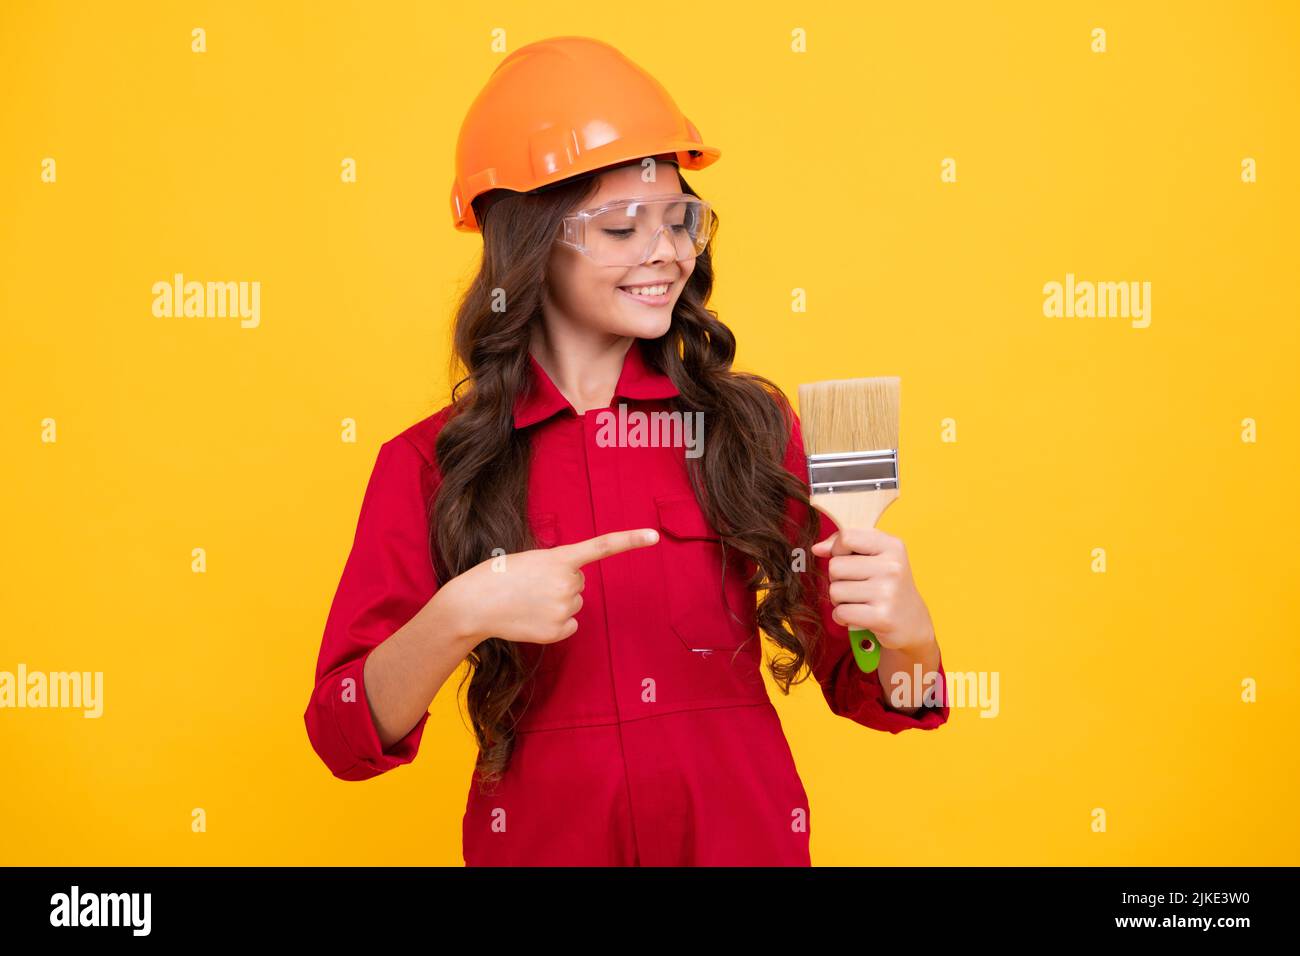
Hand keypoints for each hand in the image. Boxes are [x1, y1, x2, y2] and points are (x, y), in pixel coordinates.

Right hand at [440, 528, 659, 647]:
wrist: (474, 605)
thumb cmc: (497, 577)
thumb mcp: (529, 560)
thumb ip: (556, 568)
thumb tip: (572, 589)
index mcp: (560, 559)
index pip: (602, 547)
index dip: (630, 540)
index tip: (653, 536)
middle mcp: (568, 583)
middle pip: (578, 582)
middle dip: (560, 583)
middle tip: (531, 585)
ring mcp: (565, 608)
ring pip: (573, 603)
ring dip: (555, 602)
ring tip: (527, 601)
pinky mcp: (559, 631)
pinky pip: (569, 624)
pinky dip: (555, 623)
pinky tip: (532, 618)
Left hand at [810, 527, 934, 653]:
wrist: (912, 623)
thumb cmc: (887, 585)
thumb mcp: (875, 556)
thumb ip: (844, 545)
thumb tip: (817, 548)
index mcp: (892, 546)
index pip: (846, 537)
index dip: (838, 550)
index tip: (849, 560)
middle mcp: (892, 567)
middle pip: (835, 566)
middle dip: (838, 580)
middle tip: (857, 587)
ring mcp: (888, 592)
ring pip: (835, 591)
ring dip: (840, 600)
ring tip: (859, 602)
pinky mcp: (882, 617)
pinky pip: (840, 612)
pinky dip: (843, 617)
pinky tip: (859, 616)